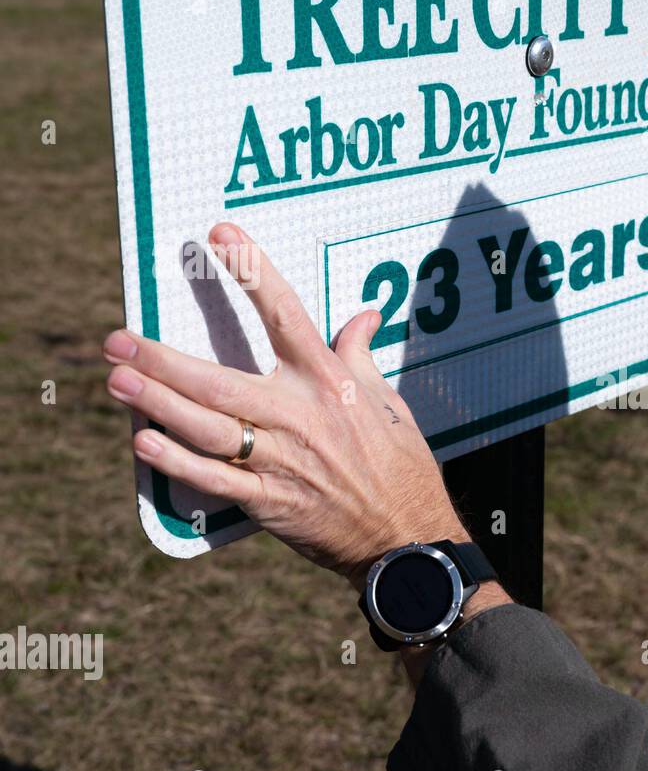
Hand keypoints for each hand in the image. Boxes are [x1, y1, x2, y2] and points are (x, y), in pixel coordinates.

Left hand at [103, 222, 504, 609]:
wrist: (407, 535)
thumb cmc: (401, 466)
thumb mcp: (389, 402)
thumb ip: (361, 355)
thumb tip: (366, 314)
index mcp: (331, 383)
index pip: (285, 314)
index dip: (252, 271)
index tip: (221, 234)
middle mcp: (301, 415)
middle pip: (219, 379)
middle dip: (162, 360)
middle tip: (116, 340)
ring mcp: (282, 461)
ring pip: (207, 427)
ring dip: (157, 404)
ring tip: (117, 381)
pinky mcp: (270, 503)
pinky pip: (214, 480)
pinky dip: (177, 463)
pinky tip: (144, 443)